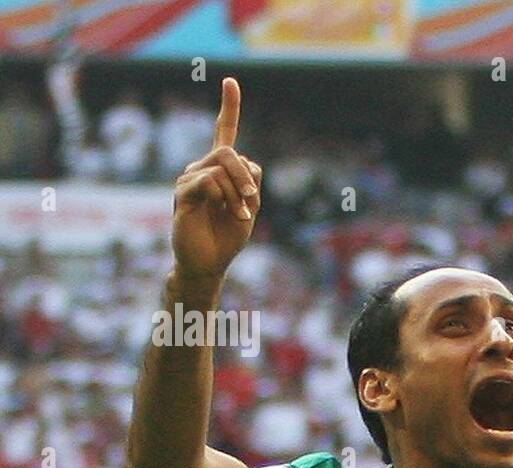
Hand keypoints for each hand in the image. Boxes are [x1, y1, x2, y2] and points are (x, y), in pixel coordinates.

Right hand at [171, 78, 261, 282]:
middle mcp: (201, 168)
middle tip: (252, 199)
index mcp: (219, 169)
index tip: (231, 81)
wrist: (208, 263)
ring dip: (238, 194)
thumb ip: (251, 183)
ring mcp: (189, 179)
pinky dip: (226, 198)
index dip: (229, 108)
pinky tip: (228, 213)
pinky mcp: (183, 193)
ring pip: (222, 168)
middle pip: (229, 153)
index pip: (223, 133)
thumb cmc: (228, 236)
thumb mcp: (250, 207)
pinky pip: (209, 181)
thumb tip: (244, 166)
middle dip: (246, 176)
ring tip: (238, 215)